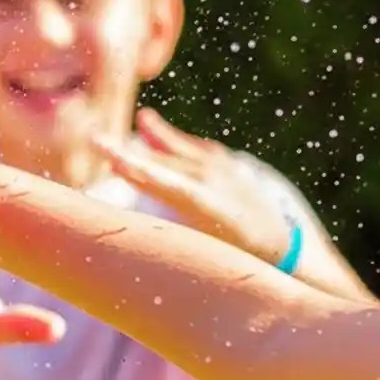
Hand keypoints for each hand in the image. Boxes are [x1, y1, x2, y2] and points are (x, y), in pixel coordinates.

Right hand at [93, 107, 291, 264]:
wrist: (284, 247)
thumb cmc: (239, 260)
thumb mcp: (207, 254)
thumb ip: (174, 240)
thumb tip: (132, 241)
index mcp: (211, 207)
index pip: (164, 184)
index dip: (136, 171)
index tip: (111, 159)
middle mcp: (218, 182)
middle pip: (163, 163)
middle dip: (129, 152)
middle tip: (95, 140)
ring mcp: (227, 170)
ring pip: (180, 150)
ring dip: (156, 136)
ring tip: (142, 118)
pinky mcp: (231, 166)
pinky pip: (196, 149)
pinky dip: (175, 143)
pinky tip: (156, 131)